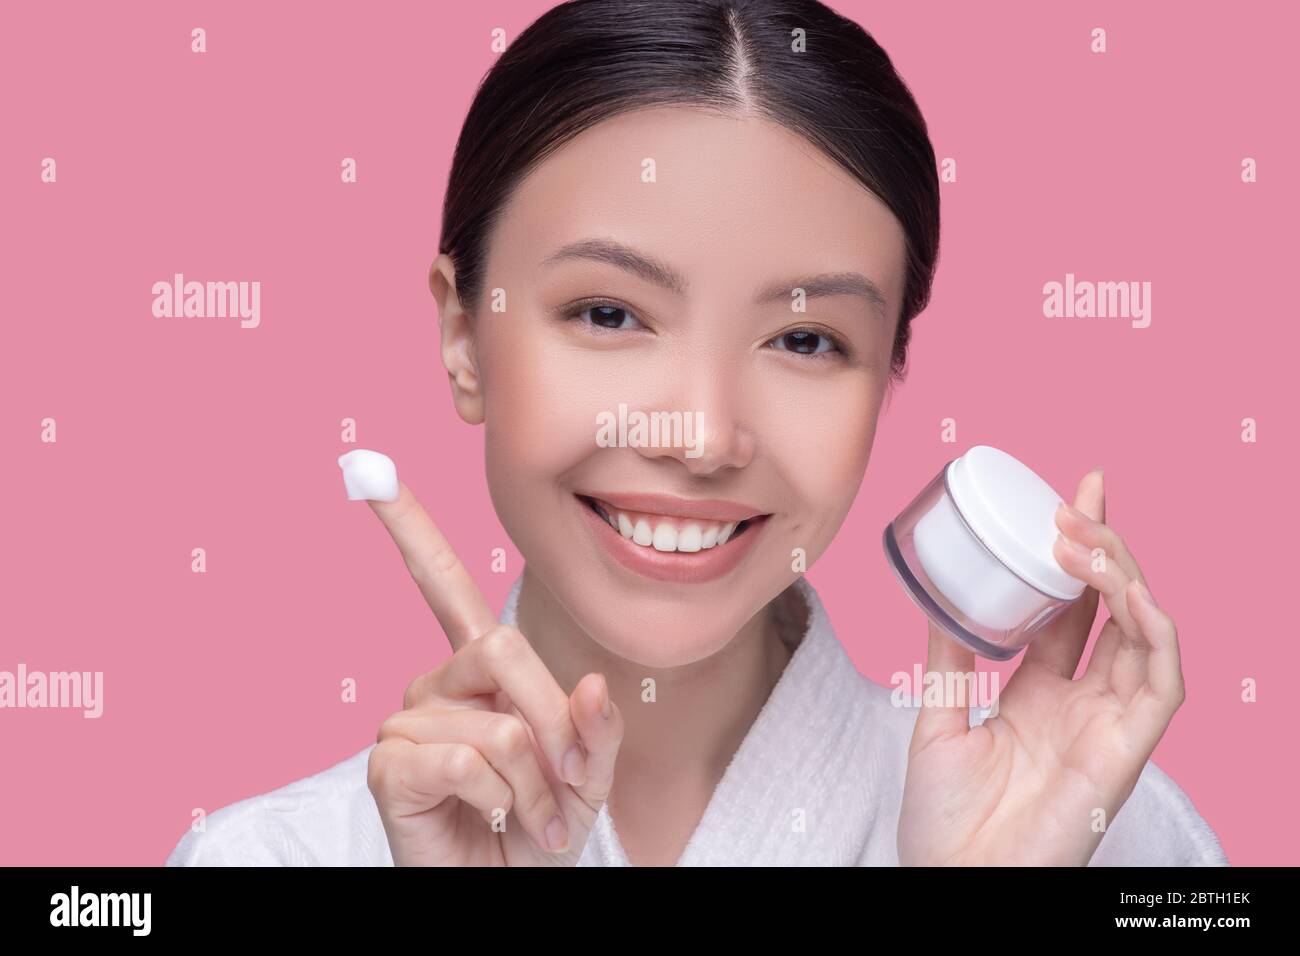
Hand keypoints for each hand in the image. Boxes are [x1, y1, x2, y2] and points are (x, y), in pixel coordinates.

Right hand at [363, 482, 624, 865]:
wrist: (508, 890)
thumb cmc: (539, 830)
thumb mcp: (588, 776)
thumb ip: (595, 729)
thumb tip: (589, 684)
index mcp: (479, 671)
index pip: (444, 586)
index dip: (409, 528)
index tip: (370, 469)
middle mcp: (435, 683)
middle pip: (503, 646)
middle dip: (552, 719)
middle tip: (566, 779)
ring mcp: (407, 722)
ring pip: (495, 720)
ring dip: (533, 781)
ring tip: (528, 815)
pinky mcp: (389, 765)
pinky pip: (464, 757)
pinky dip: (502, 797)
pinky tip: (495, 819)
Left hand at [897, 468, 1184, 864]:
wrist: (952, 880)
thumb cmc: (944, 820)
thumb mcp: (939, 718)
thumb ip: (948, 658)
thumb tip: (938, 592)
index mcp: (1041, 693)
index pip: (1072, 610)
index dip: (1074, 556)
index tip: (1065, 498)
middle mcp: (1082, 701)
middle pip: (1113, 609)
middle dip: (1104, 546)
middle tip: (1081, 494)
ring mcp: (1108, 723)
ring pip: (1145, 633)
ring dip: (1123, 576)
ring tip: (1082, 536)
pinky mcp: (1127, 752)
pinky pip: (1162, 684)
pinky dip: (1156, 634)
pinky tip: (1130, 592)